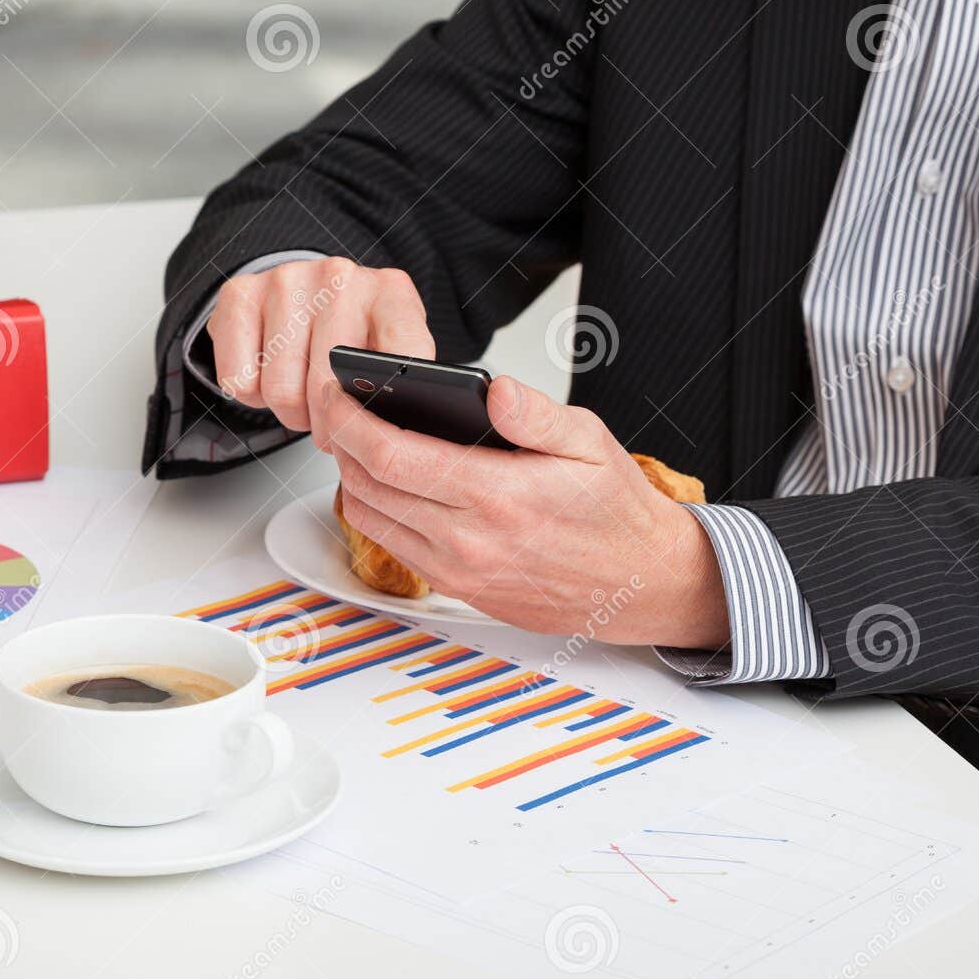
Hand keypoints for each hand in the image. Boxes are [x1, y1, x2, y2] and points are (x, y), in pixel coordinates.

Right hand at [206, 257, 432, 440]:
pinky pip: (239, 382)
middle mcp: (340, 279)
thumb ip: (396, 383)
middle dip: (328, 425)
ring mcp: (288, 281)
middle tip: (331, 425)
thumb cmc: (349, 333)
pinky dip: (252, 394)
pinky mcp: (241, 294)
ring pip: (282, 392)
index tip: (373, 430)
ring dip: (290, 411)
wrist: (301, 295)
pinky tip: (268, 371)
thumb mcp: (388, 352)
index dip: (384, 410)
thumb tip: (387, 431)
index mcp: (390, 294)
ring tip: (303, 395)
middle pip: (328, 388)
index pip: (404, 355)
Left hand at [324, 375, 729, 648]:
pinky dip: (379, 511)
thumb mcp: (590, 443)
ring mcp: (460, 571)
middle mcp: (469, 541)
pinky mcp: (459, 589)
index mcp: (497, 496)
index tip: (337, 393)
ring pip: (371, 521)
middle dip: (342, 443)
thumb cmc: (616, 511)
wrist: (640, 582)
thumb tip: (496, 389)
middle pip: (367, 488)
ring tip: (361, 442)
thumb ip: (536, 414)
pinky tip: (392, 483)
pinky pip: (394, 547)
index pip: (392, 456)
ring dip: (354, 479)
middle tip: (339, 409)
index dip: (351, 420)